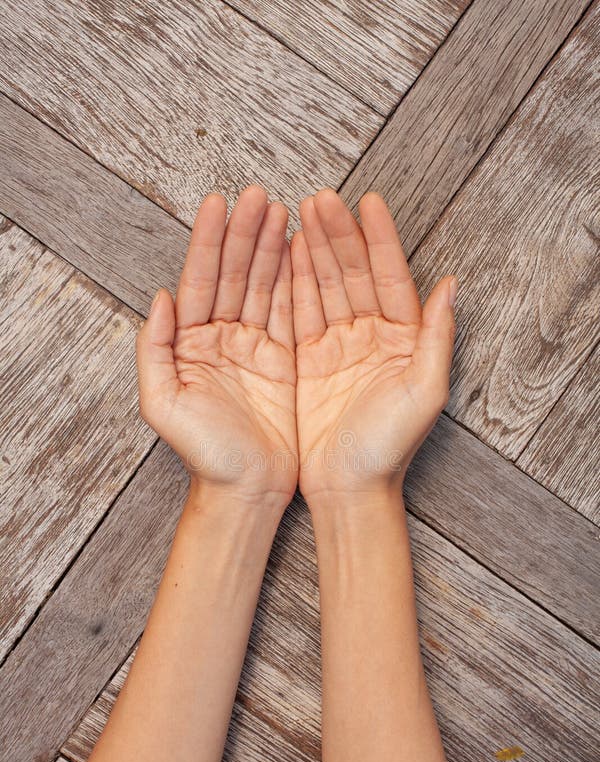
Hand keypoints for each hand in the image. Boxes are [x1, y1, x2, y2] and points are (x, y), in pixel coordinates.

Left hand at [136, 186, 296, 506]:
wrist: (247, 489)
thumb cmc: (204, 455)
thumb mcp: (163, 405)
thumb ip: (154, 350)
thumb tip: (160, 297)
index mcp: (190, 345)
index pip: (200, 281)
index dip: (209, 242)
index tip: (220, 202)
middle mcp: (221, 340)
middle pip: (234, 275)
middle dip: (246, 234)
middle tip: (260, 196)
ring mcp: (254, 348)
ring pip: (263, 287)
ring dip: (272, 249)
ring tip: (285, 210)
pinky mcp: (284, 361)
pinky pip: (289, 312)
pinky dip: (296, 281)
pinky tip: (302, 252)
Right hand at [291, 189, 455, 501]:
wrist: (348, 488)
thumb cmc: (390, 447)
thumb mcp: (424, 392)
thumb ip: (438, 337)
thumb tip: (451, 285)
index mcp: (403, 341)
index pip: (390, 277)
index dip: (380, 239)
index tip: (368, 202)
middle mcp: (371, 338)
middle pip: (353, 275)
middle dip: (338, 235)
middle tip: (320, 199)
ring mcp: (338, 348)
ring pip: (325, 288)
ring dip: (315, 251)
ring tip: (300, 213)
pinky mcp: (309, 362)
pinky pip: (301, 313)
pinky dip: (293, 284)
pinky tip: (286, 255)